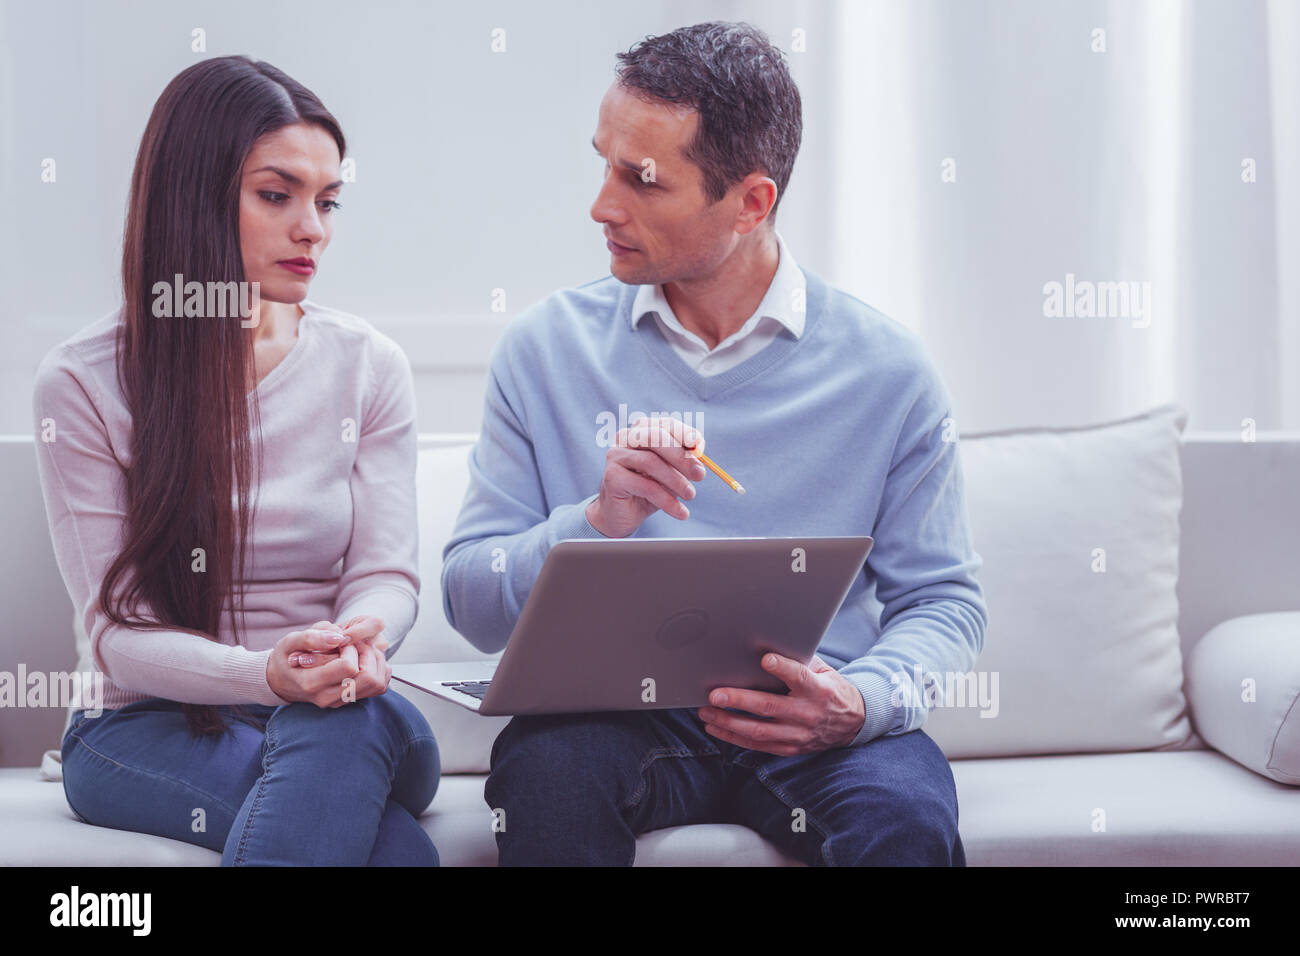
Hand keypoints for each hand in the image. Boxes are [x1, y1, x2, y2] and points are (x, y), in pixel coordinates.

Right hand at [269, 620, 391, 706]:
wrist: (282, 679)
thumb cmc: (286, 657)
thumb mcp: (290, 642)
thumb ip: (311, 638)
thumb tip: (338, 638)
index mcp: (311, 683)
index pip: (348, 667)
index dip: (351, 648)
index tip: (341, 640)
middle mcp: (327, 698)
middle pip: (368, 678)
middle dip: (367, 653)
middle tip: (355, 643)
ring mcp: (340, 702)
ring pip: (377, 683)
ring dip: (375, 661)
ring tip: (360, 649)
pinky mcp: (350, 700)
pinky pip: (379, 687)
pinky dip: (378, 669)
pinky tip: (364, 659)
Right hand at [586, 416, 708, 537]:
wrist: (623, 515)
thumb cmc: (650, 489)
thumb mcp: (671, 472)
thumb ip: (683, 459)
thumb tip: (698, 451)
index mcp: (642, 430)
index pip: (665, 424)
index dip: (684, 433)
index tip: (700, 448)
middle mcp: (625, 438)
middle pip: (656, 438)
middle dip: (681, 457)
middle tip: (700, 475)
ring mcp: (615, 456)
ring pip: (650, 462)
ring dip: (676, 480)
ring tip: (691, 495)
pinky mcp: (612, 477)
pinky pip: (645, 486)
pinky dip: (666, 499)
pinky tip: (680, 512)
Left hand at [697, 654, 865, 754]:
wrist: (853, 723)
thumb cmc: (830, 689)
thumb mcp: (824, 671)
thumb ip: (799, 661)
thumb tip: (766, 645)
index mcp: (818, 690)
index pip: (799, 677)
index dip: (783, 668)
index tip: (764, 658)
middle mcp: (807, 714)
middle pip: (769, 707)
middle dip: (739, 701)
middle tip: (715, 693)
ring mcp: (797, 734)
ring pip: (758, 731)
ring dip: (728, 722)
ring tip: (706, 711)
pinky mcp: (789, 748)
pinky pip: (757, 745)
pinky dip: (733, 737)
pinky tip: (715, 726)